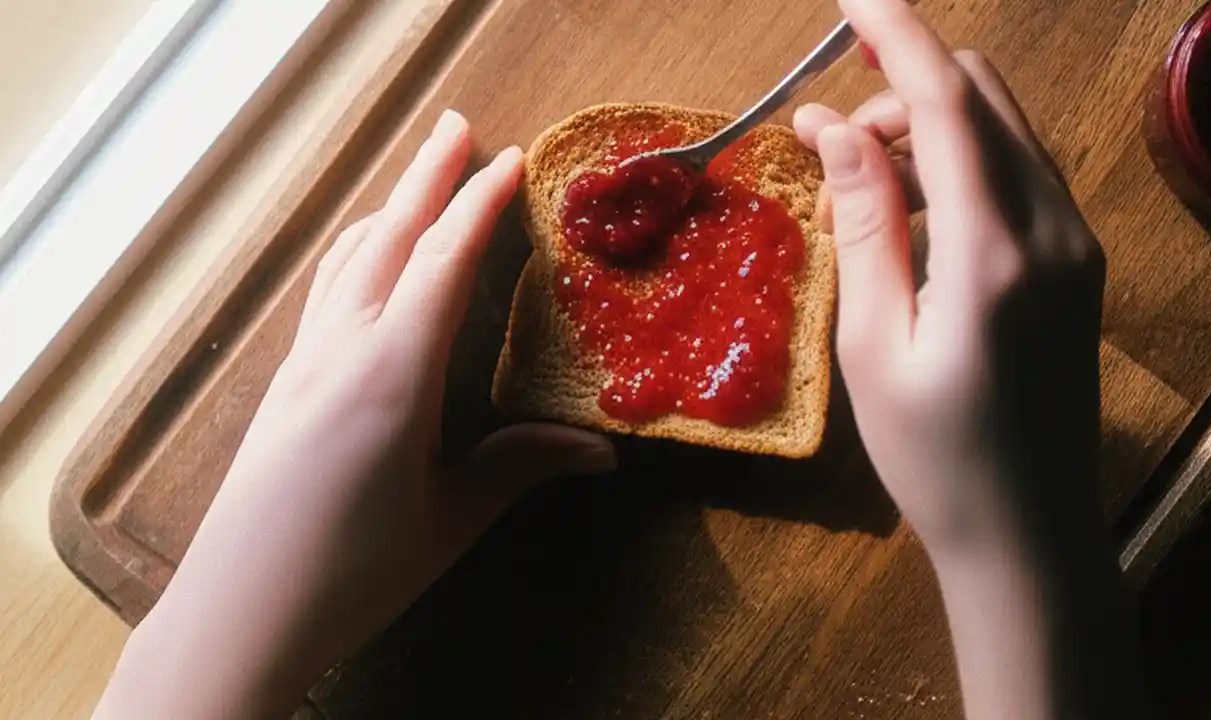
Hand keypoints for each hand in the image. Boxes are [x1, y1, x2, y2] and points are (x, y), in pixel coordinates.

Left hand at [95, 110, 615, 719]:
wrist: (240, 609)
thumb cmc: (353, 572)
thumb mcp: (452, 518)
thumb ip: (521, 468)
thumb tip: (604, 451)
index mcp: (394, 375)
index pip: (444, 263)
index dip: (481, 205)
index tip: (513, 159)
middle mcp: (343, 349)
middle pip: (390, 236)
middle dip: (427, 176)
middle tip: (459, 125)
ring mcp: (306, 361)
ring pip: (349, 257)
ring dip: (389, 207)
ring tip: (417, 179)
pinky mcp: (286, 381)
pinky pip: (326, 289)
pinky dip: (356, 249)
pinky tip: (363, 257)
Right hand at [795, 3, 1103, 556]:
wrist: (1026, 532)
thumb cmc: (932, 454)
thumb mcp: (873, 344)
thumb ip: (864, 225)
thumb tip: (837, 127)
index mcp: (994, 250)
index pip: (946, 102)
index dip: (893, 37)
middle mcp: (1053, 229)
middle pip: (984, 97)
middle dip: (902, 88)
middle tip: (829, 138)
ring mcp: (1076, 245)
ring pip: (1003, 132)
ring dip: (929, 129)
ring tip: (857, 190)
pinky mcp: (1078, 265)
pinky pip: (1018, 176)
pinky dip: (961, 166)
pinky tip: (911, 217)